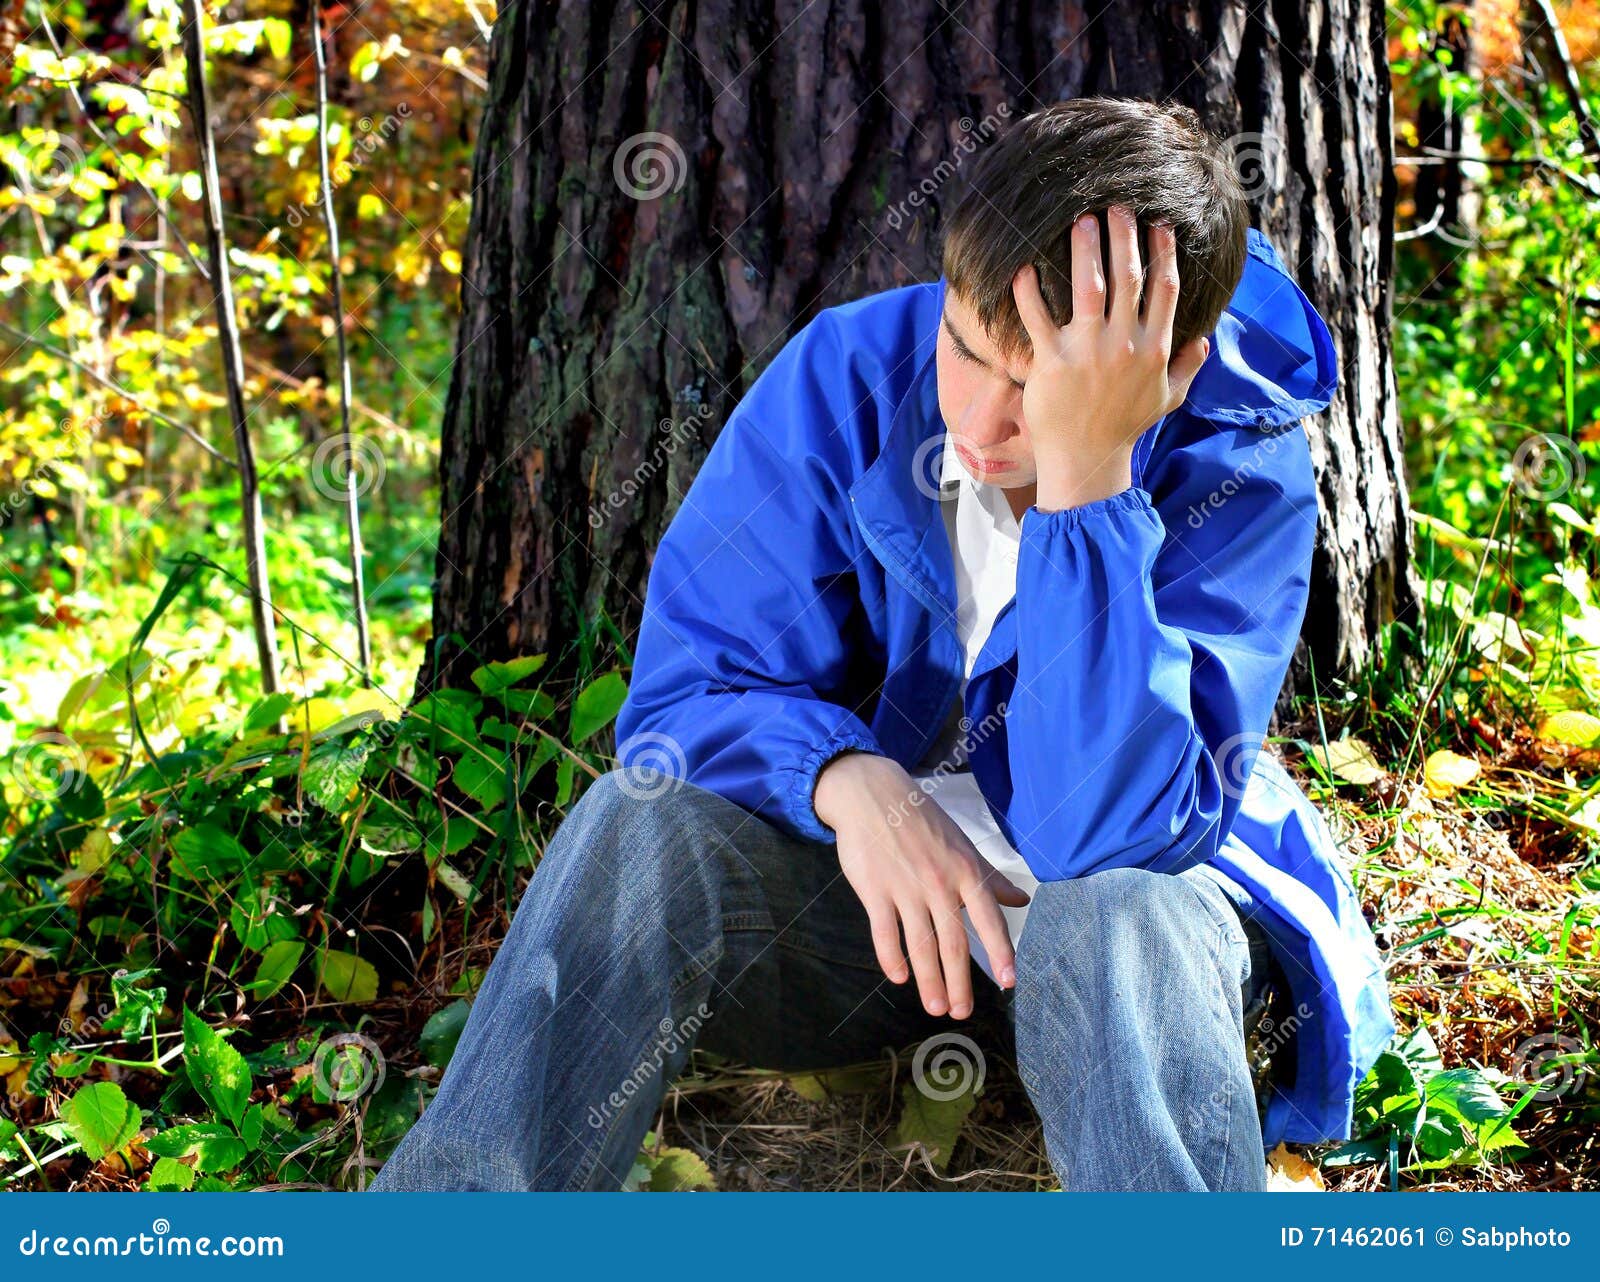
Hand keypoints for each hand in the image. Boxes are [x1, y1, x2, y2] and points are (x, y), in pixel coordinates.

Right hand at [814, 752, 1029, 1017]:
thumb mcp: (963, 845)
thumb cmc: (922, 821)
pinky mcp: (874, 889)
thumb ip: (991, 878)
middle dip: (959, 982)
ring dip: (929, 979)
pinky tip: (898, 978)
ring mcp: (905, 887)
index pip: (988, 918)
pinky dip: (891, 957)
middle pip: (953, 941)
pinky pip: (884, 931)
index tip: (1008, 982)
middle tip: (961, 1012)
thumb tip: (1023, 900)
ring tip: (935, 1007)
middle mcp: (939, 882)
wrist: (872, 795)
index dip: (1000, 951)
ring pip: (920, 943)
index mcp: (964, 871)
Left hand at [1013, 206, 1210, 509]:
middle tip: (1116, 206)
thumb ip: (1189, 368)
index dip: (1163, 253)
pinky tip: (1023, 267)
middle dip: (1124, 237)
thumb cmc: (1124, 430)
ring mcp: (1088, 353)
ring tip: (1081, 220)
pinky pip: (1039, 319)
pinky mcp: (1052, 364)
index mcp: (1154, 349)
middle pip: (1128, 278)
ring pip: (1089, 288)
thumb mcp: (1166, 400)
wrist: (1086, 463)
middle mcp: (1124, 346)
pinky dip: (1028, 292)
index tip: (1158, 224)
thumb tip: (1205, 340)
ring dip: (1085, 250)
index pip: (1164, 289)